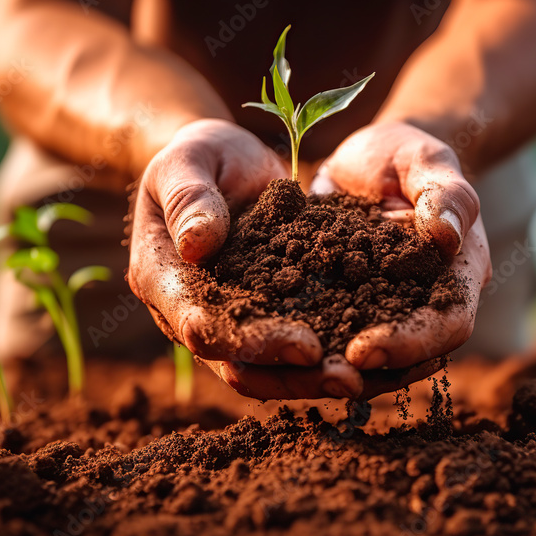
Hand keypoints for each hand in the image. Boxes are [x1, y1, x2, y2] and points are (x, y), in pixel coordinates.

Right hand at [128, 119, 364, 398]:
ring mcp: (232, 321)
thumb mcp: (187, 159)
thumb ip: (188, 196)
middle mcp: (193, 313)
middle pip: (239, 364)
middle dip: (293, 375)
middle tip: (348, 380)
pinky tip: (373, 362)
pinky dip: (330, 356)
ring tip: (366, 381)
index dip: (250, 341)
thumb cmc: (199, 154)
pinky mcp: (269, 315)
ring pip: (269, 370)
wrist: (224, 160)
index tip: (304, 344)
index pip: (201, 325)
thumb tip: (197, 244)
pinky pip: (295, 347)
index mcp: (162, 279)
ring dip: (315, 379)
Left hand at [219, 121, 489, 399]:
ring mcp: (383, 312)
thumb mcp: (425, 159)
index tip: (363, 350)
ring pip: (367, 360)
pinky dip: (300, 344)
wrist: (368, 157)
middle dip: (366, 373)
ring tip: (289, 372)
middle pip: (408, 358)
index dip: (410, 343)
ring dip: (331, 370)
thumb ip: (443, 192)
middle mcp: (424, 305)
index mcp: (458, 275)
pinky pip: (327, 334)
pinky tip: (263, 348)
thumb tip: (447, 233)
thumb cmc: (406, 154)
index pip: (447, 324)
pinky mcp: (344, 308)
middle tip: (321, 377)